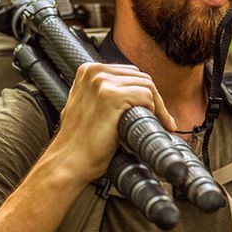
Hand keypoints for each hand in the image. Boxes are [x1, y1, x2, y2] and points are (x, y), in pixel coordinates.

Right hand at [44, 62, 177, 182]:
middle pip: (140, 77)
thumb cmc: (80, 141)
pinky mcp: (113, 96)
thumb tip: (132, 90)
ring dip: (157, 106)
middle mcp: (94, 72)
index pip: (129, 73)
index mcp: (88, 70)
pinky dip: (155, 111)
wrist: (70, 161)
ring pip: (147, 86)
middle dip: (154, 99)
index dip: (143, 93)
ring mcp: (102, 82)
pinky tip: (151, 124)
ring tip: (159, 123)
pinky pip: (147, 96)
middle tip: (161, 119)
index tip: (152, 109)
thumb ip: (104, 92)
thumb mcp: (87, 105)